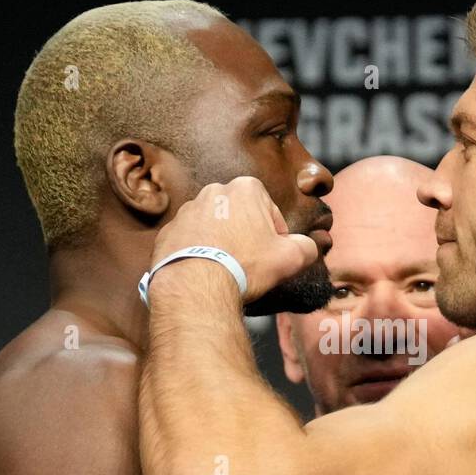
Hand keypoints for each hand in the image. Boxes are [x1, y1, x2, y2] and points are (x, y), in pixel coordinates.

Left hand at [150, 177, 317, 302]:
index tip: (272, 255)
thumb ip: (307, 246)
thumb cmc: (246, 266)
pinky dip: (198, 254)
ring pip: (213, 227)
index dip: (276, 236)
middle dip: (246, 236)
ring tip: (226, 270)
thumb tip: (307, 247)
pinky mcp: (168, 231)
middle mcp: (213, 192)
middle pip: (240, 216)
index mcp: (246, 189)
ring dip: (222, 244)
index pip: (270, 211)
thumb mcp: (292, 258)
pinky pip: (190, 241)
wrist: (196, 286)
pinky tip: (205, 273)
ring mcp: (187, 211)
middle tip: (250, 264)